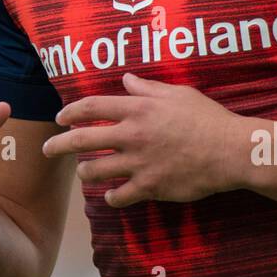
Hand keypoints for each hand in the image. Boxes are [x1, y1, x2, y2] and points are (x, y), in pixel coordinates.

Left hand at [42, 72, 246, 207]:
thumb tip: (126, 79)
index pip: (91, 107)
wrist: (230, 151)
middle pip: (81, 140)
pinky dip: (111, 197)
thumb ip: (147, 88)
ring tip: (83, 173)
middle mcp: (132, 135)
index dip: (70, 112)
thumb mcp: (177, 94)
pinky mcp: (149, 187)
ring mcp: (138, 163)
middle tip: (47, 150)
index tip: (60, 117)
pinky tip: (111, 195)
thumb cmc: (207, 118)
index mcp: (137, 109)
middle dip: (58, 145)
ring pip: (94, 171)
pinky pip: (119, 196)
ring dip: (84, 173)